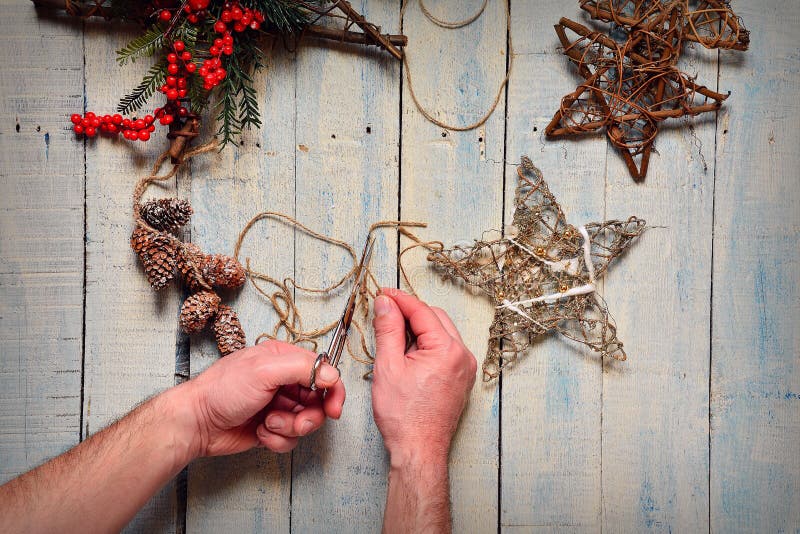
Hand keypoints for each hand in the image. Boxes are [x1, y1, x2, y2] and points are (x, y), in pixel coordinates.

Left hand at [182, 340, 345, 457]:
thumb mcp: (264, 370)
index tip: (334, 408)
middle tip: (296, 422)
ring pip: (306, 422)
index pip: (323, 372)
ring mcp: (278, 405)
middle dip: (308, 416)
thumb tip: (332, 375)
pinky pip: (290, 439)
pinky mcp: (271, 427)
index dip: (333, 391)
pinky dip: (277, 440)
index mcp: (284, 359)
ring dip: (289, 428)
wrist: (196, 423)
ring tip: (268, 424)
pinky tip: (260, 433)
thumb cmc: (221, 391)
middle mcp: (283, 381)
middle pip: (318, 401)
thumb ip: (302, 368)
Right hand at [371, 288, 476, 464]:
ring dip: (419, 328)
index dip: (399, 299)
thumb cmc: (403, 415)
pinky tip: (409, 352)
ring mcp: (465, 368)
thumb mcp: (388, 366)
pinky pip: (446, 350)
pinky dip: (428, 344)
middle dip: (410, 312)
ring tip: (394, 334)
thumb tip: (386, 304)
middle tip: (385, 311)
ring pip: (441, 333)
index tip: (382, 293)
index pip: (421, 312)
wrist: (418, 449)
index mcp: (447, 349)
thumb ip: (388, 329)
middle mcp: (463, 356)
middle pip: (435, 318)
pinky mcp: (462, 379)